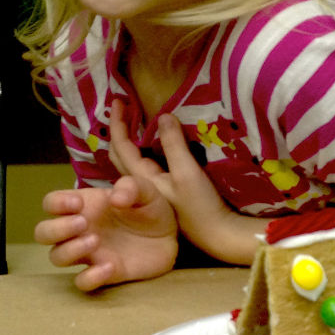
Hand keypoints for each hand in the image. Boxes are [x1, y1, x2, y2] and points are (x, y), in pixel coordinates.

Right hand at [34, 171, 178, 290]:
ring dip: (70, 250)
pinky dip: (90, 277)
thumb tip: (114, 198)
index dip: (56, 203)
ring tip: (95, 241)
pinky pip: (83, 282)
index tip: (78, 204)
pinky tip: (110, 266)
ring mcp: (90, 253)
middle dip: (56, 229)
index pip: (51, 203)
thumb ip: (131, 187)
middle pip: (43, 233)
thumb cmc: (151, 209)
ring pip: (56, 257)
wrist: (171, 236)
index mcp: (85, 205)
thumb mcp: (146, 190)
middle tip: (83, 223)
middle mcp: (80, 230)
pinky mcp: (105, 273)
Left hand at [107, 106, 265, 264]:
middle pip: (119, 154)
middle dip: (118, 130)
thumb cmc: (199, 206)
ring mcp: (152, 190)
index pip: (121, 146)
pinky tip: (153, 145)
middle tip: (123, 109)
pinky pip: (144, 167)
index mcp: (141, 178)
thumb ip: (173, 144)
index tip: (118, 100)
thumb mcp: (187, 172)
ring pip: (130, 162)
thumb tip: (163, 115)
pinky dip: (142, 150)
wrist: (216, 234)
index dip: (118, 122)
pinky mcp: (163, 193)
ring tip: (134, 123)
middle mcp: (141, 184)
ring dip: (128, 140)